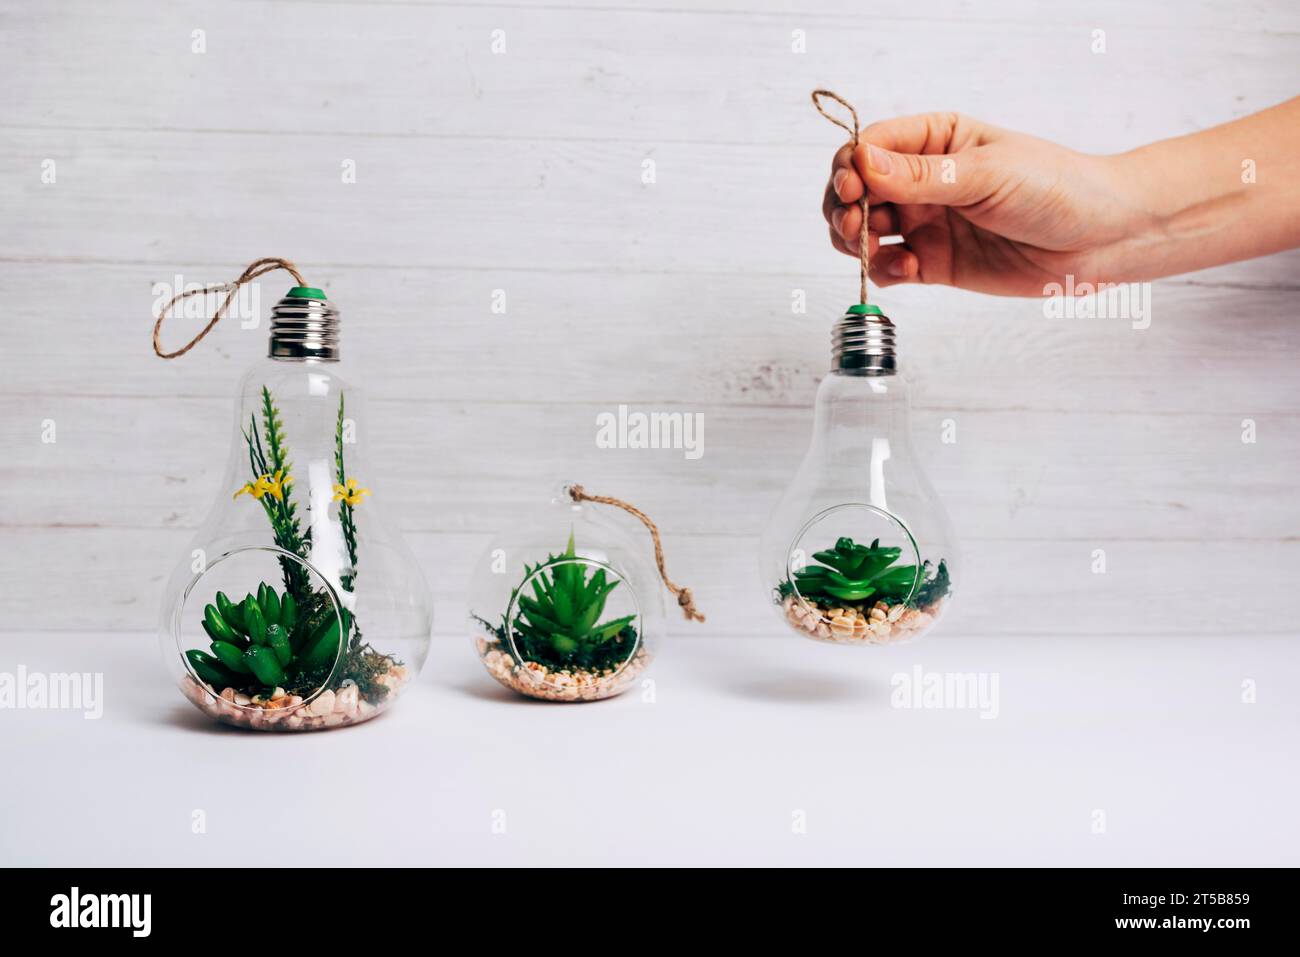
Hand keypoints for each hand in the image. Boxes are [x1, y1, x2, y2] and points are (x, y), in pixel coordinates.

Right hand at [823, 112, 1144, 295]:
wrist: (1101, 239)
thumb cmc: (1057, 188)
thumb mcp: (987, 173)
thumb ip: (922, 175)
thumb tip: (862, 163)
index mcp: (936, 139)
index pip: (871, 146)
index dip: (851, 167)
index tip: (853, 188)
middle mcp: (923, 180)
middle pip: (856, 190)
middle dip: (845, 207)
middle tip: (854, 225)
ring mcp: (925, 222)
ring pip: (862, 231)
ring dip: (855, 241)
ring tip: (874, 249)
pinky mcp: (933, 263)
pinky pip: (888, 267)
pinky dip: (884, 272)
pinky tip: (905, 270)